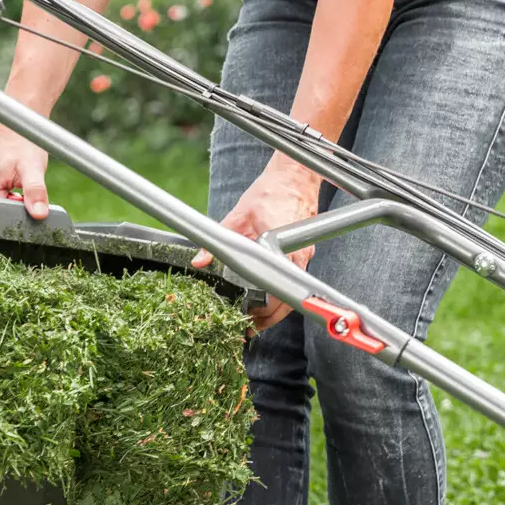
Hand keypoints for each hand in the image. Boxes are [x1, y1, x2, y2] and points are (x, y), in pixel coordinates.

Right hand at [0, 128, 50, 218]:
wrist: (17, 133)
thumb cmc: (24, 148)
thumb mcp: (33, 169)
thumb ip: (35, 192)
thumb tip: (39, 214)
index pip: (2, 219)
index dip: (19, 212)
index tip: (24, 196)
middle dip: (14, 209)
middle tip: (20, 189)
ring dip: (11, 204)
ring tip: (16, 186)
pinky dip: (7, 201)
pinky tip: (12, 188)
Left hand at [193, 155, 321, 331]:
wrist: (295, 177)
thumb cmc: (270, 193)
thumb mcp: (237, 216)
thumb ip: (217, 239)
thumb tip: (200, 260)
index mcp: (280, 247)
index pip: (275, 289)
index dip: (263, 309)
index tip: (249, 318)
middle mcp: (297, 256)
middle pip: (286, 300)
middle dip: (268, 317)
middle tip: (249, 326)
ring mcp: (304, 257)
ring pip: (292, 295)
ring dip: (276, 310)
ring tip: (256, 320)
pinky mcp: (304, 256)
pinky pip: (294, 284)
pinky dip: (281, 296)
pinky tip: (267, 301)